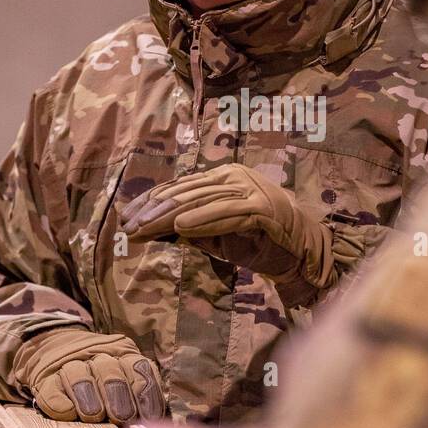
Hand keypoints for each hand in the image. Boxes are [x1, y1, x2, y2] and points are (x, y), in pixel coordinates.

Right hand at [11, 328, 165, 422]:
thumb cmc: (99, 374)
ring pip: (80, 378)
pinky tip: (67, 414)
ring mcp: (68, 365)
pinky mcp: (44, 378)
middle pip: (109, 372)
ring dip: (89, 399)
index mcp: (122, 353)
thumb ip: (138, 391)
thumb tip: (152, 422)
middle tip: (121, 417)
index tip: (146, 416)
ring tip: (94, 416)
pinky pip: (52, 391)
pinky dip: (60, 403)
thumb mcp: (125, 371)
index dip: (144, 393)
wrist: (53, 345)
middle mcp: (96, 355)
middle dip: (118, 398)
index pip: (138, 368)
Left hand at [121, 163, 335, 288]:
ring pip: (201, 202)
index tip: (127, 217)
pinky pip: (226, 213)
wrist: (300, 250)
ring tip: (145, 227)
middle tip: (128, 226)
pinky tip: (181, 227)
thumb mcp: (217, 235)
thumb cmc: (257, 242)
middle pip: (186, 194)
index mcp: (223, 177)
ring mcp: (249, 190)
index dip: (152, 202)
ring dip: (169, 216)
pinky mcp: (261, 208)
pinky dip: (202, 220)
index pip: (181, 187)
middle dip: (153, 211)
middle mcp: (235, 177)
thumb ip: (190, 228)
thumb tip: (152, 229)